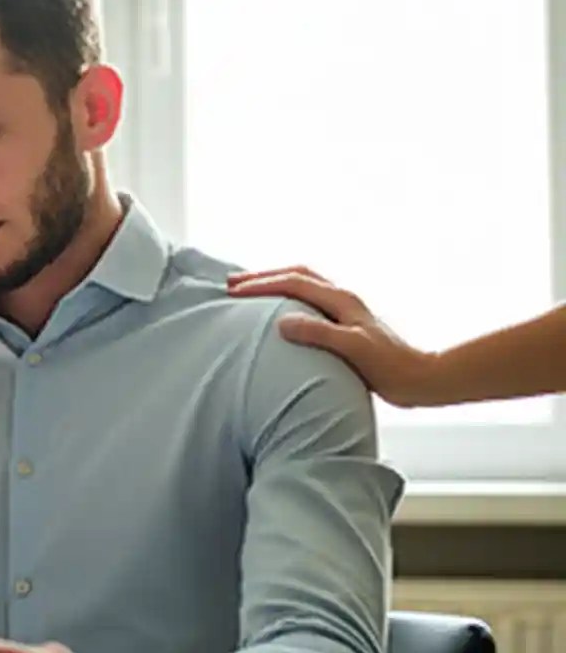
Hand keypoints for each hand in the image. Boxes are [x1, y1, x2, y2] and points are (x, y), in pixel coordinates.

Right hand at [227, 266, 442, 406]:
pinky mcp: (344, 324)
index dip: (262, 284)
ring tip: (249, 291)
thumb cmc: (390, 368)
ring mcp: (344, 310)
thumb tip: (282, 322)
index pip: (293, 282)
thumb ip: (319, 333)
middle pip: (296, 274)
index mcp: (341, 300)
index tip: (233, 291)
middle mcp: (342, 298)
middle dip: (263, 276)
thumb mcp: (353, 350)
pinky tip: (278, 312)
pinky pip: (307, 300)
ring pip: (303, 284)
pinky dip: (286, 297)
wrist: (421, 379)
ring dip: (274, 283)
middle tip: (232, 283)